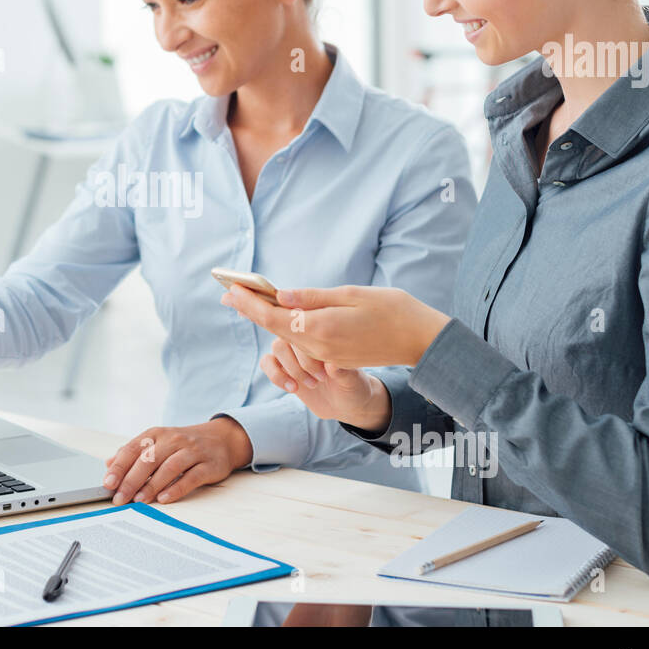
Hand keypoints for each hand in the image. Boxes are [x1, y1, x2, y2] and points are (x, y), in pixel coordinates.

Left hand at [101, 419, 252, 505]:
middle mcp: (174, 440)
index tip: (108, 484)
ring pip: (169, 467)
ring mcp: (192, 452)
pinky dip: (177, 488)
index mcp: (157, 435)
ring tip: (139, 501)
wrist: (221, 439)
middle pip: (148, 459)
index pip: (133, 449)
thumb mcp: (158, 443)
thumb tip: (108, 464)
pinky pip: (192, 477)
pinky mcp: (209, 465)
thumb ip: (134, 453)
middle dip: (131, 480)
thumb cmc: (183, 445)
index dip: (119, 467)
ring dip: (152, 485)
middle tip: (120, 499)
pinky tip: (164, 499)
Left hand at [221, 283, 450, 368]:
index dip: (249, 303)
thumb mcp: (352, 295)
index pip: (274, 316)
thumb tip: (280, 295)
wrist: (420, 340)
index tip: (230, 289)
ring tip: (247, 301)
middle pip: (274, 328)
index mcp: (322, 329)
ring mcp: (327, 357)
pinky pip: (302, 343)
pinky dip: (285, 328)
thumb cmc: (392, 309)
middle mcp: (319, 347)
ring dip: (266, 318)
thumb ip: (313, 298)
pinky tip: (278, 315)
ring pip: (287, 337)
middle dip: (250, 309)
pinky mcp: (335, 359)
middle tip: (228, 293)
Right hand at [259, 338, 391, 431]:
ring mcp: (292, 351)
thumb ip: (343, 372)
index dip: (310, 339)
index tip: (323, 362)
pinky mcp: (282, 366)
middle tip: (321, 377)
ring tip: (312, 384)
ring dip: (292, 368)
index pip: (307, 321)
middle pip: (291, 333)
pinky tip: (294, 388)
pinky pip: (266, 363)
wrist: (346, 403)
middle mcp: (306, 336)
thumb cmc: (354, 385)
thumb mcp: (354, 380)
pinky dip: (277, 375)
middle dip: (303, 359)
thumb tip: (331, 365)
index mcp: (325, 330)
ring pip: (277, 347)